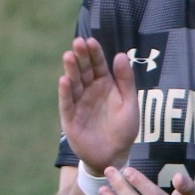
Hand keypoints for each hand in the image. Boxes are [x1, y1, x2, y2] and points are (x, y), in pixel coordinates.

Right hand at [58, 37, 135, 174]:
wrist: (114, 154)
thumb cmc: (123, 129)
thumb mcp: (129, 103)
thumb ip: (126, 80)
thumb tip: (121, 55)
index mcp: (104, 85)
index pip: (98, 65)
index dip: (95, 53)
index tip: (91, 41)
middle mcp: (89, 91)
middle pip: (83, 70)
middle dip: (81, 57)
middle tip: (78, 42)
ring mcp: (78, 103)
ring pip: (74, 83)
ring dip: (71, 70)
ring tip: (69, 56)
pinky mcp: (70, 117)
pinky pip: (67, 103)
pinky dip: (65, 92)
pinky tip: (64, 80)